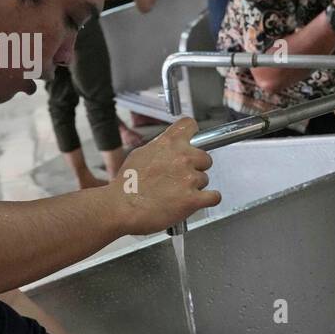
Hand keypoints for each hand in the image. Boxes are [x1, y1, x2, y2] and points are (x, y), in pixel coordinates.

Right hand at [103, 117, 220, 232]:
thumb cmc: (126, 185)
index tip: (192, 141)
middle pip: (205, 157)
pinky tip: (197, 201)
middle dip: (197, 167)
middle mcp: (181, 157)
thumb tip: (168, 147)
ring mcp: (188, 178)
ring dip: (195, 187)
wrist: (120, 207)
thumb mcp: (140, 155)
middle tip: (181, 177)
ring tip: (176, 193)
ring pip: (205, 179)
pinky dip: (209, 199)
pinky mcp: (193, 199)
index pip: (190, 125)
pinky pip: (214, 196)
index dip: (193, 133)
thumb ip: (160, 148)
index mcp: (167, 144)